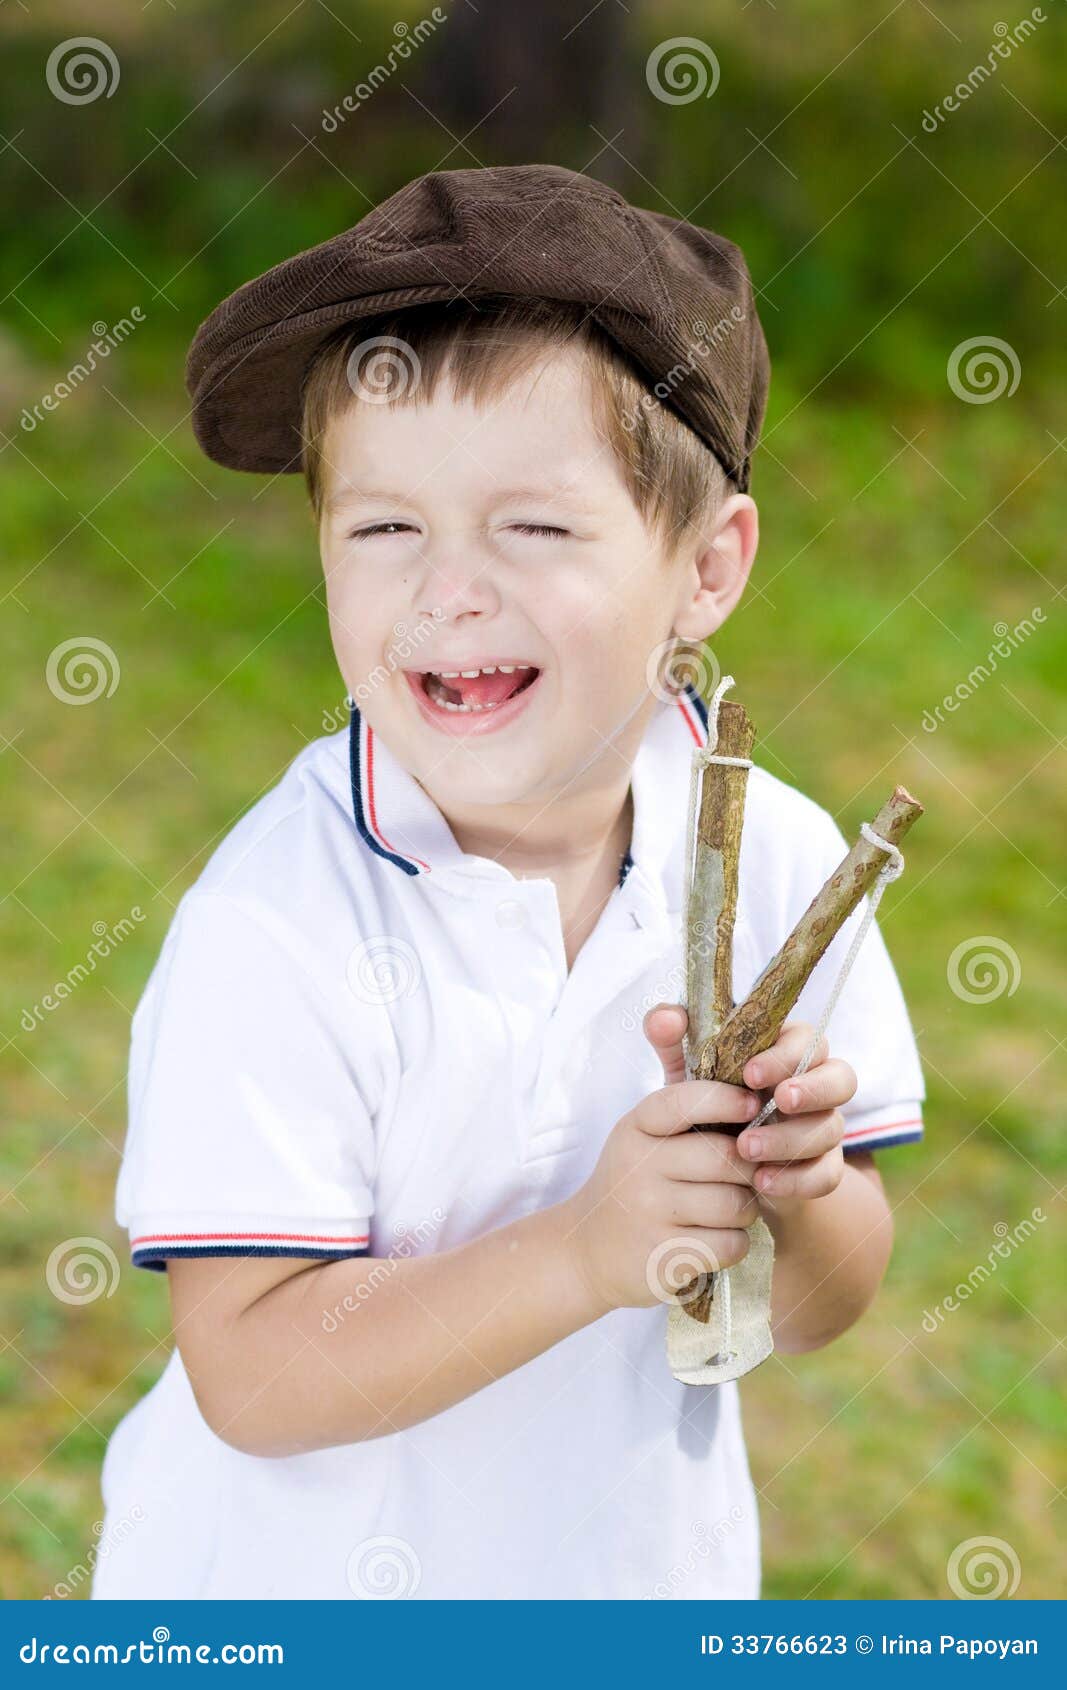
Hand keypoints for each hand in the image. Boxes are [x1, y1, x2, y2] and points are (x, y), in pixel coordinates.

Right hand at [556, 1009, 763, 1314]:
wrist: (587, 1251)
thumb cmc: (634, 1183)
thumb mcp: (644, 1136)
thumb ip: (687, 1107)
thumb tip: (752, 1082)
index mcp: (636, 1127)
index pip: (686, 1101)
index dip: (727, 1100)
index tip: (752, 1107)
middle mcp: (638, 1166)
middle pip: (726, 1157)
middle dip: (748, 1168)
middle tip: (744, 1175)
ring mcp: (648, 1213)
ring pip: (735, 1203)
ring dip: (745, 1209)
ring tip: (728, 1209)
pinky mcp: (662, 1256)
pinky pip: (731, 1244)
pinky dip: (735, 1243)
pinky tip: (717, 1239)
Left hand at [643, 1006, 857, 1207]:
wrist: (714, 1165)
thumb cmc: (707, 1102)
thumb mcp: (686, 1072)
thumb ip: (672, 1040)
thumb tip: (664, 1018)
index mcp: (787, 1051)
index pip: (807, 1038)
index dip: (786, 1053)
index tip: (750, 1072)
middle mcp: (814, 1085)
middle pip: (842, 1077)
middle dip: (813, 1089)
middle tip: (779, 1102)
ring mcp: (823, 1126)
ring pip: (832, 1128)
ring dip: (791, 1139)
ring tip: (747, 1149)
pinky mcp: (823, 1167)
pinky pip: (828, 1174)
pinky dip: (797, 1179)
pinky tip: (762, 1181)